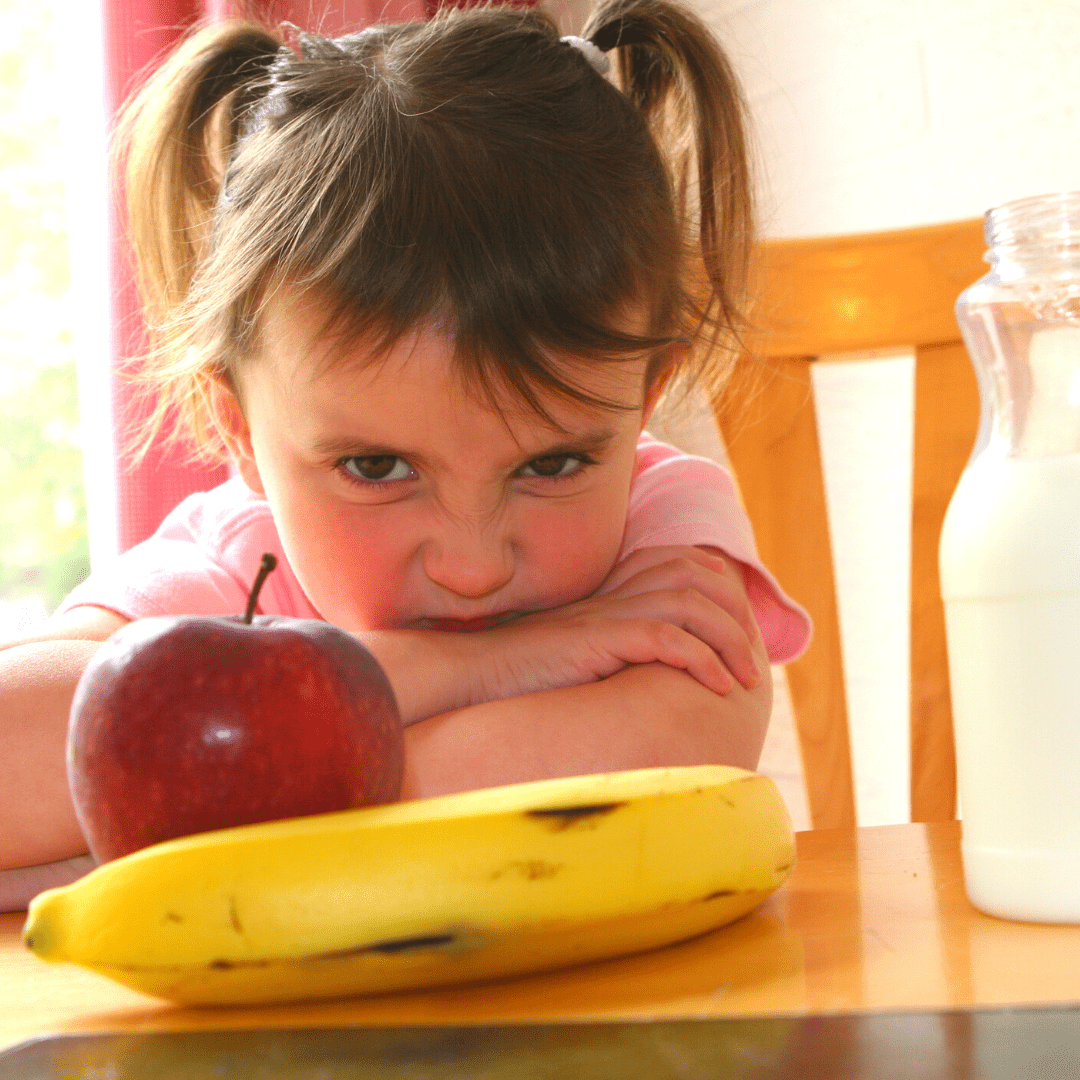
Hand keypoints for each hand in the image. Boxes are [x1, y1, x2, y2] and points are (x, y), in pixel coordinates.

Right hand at [458, 545, 762, 705]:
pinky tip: (715, 686)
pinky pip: (664, 639)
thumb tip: (657, 668)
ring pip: (690, 604)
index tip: (740, 633)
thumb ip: (615, 646)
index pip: (682, 563)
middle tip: (753, 662)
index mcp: (612, 591)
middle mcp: (613, 593)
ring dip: (729, 642)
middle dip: (737, 617)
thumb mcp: (578, 651)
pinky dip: (700, 660)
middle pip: (696, 576)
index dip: (722, 591)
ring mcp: (605, 613)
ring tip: (744, 680)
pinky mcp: (596, 639)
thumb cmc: (522, 671)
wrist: (474, 671)